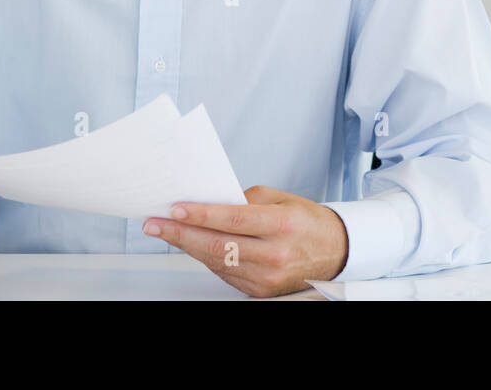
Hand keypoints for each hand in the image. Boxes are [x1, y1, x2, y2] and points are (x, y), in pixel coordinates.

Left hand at [142, 185, 347, 296]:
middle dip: (180, 233)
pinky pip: (225, 274)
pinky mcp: (260, 292)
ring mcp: (267, 277)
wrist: (336, 252)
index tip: (175, 208)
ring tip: (166, 232)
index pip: (233, 219)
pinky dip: (206, 258)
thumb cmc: (308, 222)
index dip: (200, 214)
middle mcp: (275, 254)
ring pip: (216, 262)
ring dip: (188, 246)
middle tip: (154, 224)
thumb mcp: (283, 199)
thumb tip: (211, 202)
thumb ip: (247, 199)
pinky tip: (193, 246)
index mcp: (282, 225)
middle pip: (218, 245)